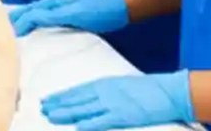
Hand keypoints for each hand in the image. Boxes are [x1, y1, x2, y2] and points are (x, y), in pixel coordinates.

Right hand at [9, 0, 128, 35]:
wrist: (114, 11)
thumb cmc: (95, 13)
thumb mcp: (70, 15)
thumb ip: (48, 16)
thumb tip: (26, 19)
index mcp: (49, 3)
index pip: (24, 14)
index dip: (12, 24)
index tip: (1, 35)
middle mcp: (49, 5)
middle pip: (24, 13)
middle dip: (10, 20)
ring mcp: (55, 10)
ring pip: (31, 16)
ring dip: (19, 23)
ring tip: (7, 34)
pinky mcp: (61, 17)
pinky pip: (40, 22)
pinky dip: (31, 26)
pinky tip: (30, 33)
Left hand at [41, 71, 193, 130]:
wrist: (168, 91)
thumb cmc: (148, 90)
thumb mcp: (122, 85)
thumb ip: (107, 92)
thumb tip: (93, 98)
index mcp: (105, 84)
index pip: (77, 91)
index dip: (61, 96)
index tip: (47, 99)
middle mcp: (105, 92)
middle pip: (76, 99)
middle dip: (58, 104)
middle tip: (42, 107)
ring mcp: (113, 104)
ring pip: (84, 109)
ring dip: (66, 113)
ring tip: (50, 115)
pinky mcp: (123, 116)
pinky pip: (103, 121)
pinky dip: (89, 124)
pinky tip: (77, 126)